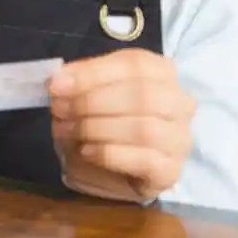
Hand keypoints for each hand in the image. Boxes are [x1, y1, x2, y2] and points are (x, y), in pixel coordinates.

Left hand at [48, 49, 194, 201]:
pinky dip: (110, 154)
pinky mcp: (171, 171)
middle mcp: (180, 103)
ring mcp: (180, 140)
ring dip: (98, 128)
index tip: (58, 85)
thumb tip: (60, 80)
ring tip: (68, 131)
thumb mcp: (90, 91)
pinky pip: (145, 161)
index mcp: (162, 72)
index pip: (135, 65)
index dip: (93, 74)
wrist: (116, 165)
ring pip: (145, 129)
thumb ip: (79, 81)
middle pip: (143, 95)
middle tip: (60, 111)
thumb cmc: (104, 118)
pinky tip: (87, 152)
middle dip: (94, 102)